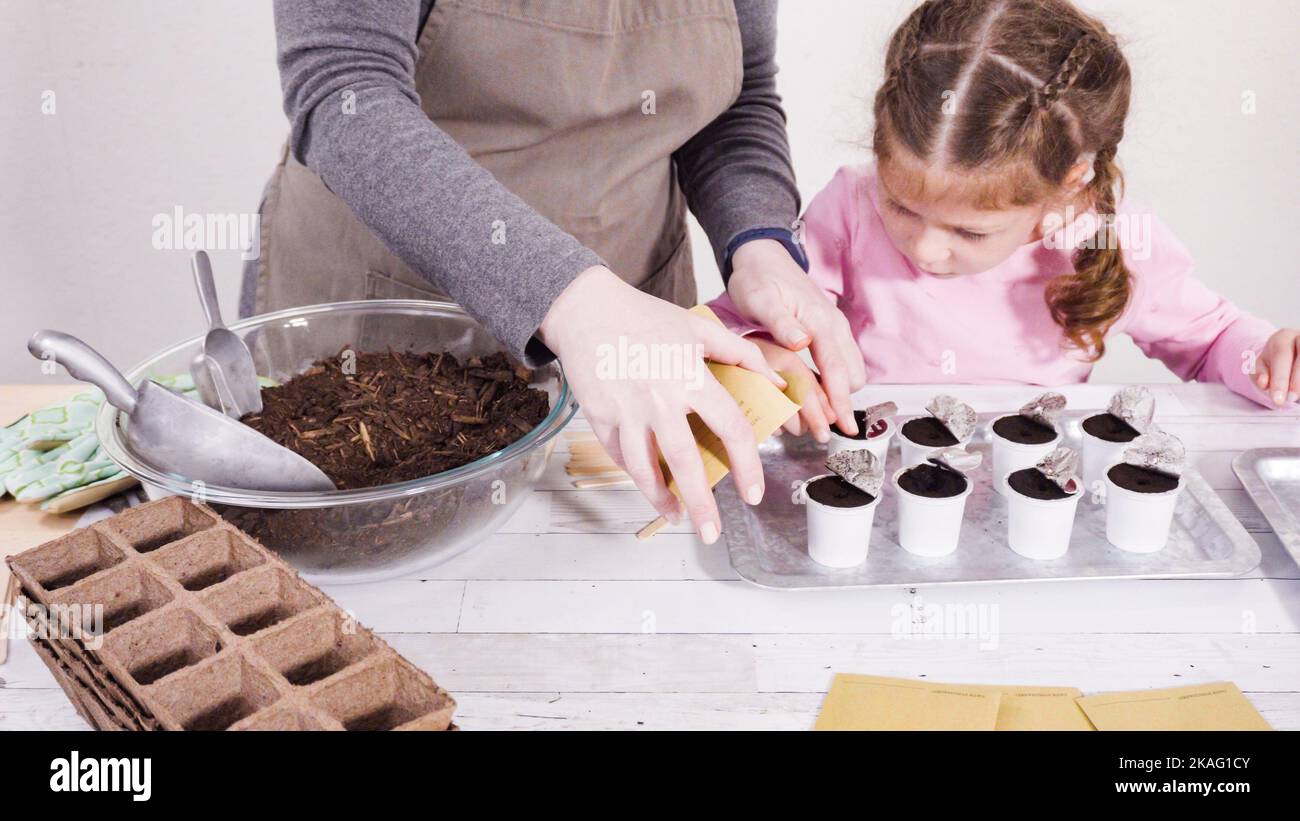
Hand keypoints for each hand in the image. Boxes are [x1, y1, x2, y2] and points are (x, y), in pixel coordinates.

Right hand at [539, 266, 787, 543]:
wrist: (586, 309)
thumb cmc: (645, 317)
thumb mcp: (698, 327)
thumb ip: (741, 354)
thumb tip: (776, 380)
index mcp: (690, 376)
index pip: (729, 427)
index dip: (747, 464)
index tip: (753, 492)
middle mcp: (658, 398)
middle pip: (685, 461)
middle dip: (702, 503)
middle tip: (712, 533)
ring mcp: (625, 410)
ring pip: (644, 468)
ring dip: (661, 498)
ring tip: (677, 518)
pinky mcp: (599, 416)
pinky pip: (619, 455)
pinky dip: (634, 474)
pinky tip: (649, 486)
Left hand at [726, 239, 866, 432]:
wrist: (763, 257)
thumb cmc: (757, 279)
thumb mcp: (760, 299)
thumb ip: (781, 323)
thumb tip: (802, 342)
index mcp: (820, 321)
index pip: (837, 369)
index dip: (841, 400)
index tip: (844, 427)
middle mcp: (835, 326)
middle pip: (852, 375)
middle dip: (842, 402)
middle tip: (821, 428)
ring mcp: (835, 329)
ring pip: (850, 370)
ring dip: (839, 394)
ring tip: (818, 419)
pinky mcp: (829, 332)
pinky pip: (841, 363)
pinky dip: (834, 381)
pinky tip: (815, 394)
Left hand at [1254, 328, 1299, 405]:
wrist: (1290, 349)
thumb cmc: (1274, 360)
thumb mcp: (1261, 366)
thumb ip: (1259, 375)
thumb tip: (1264, 384)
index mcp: (1283, 337)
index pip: (1281, 355)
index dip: (1280, 379)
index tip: (1278, 399)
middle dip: (1296, 382)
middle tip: (1290, 399)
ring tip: (1298, 396)